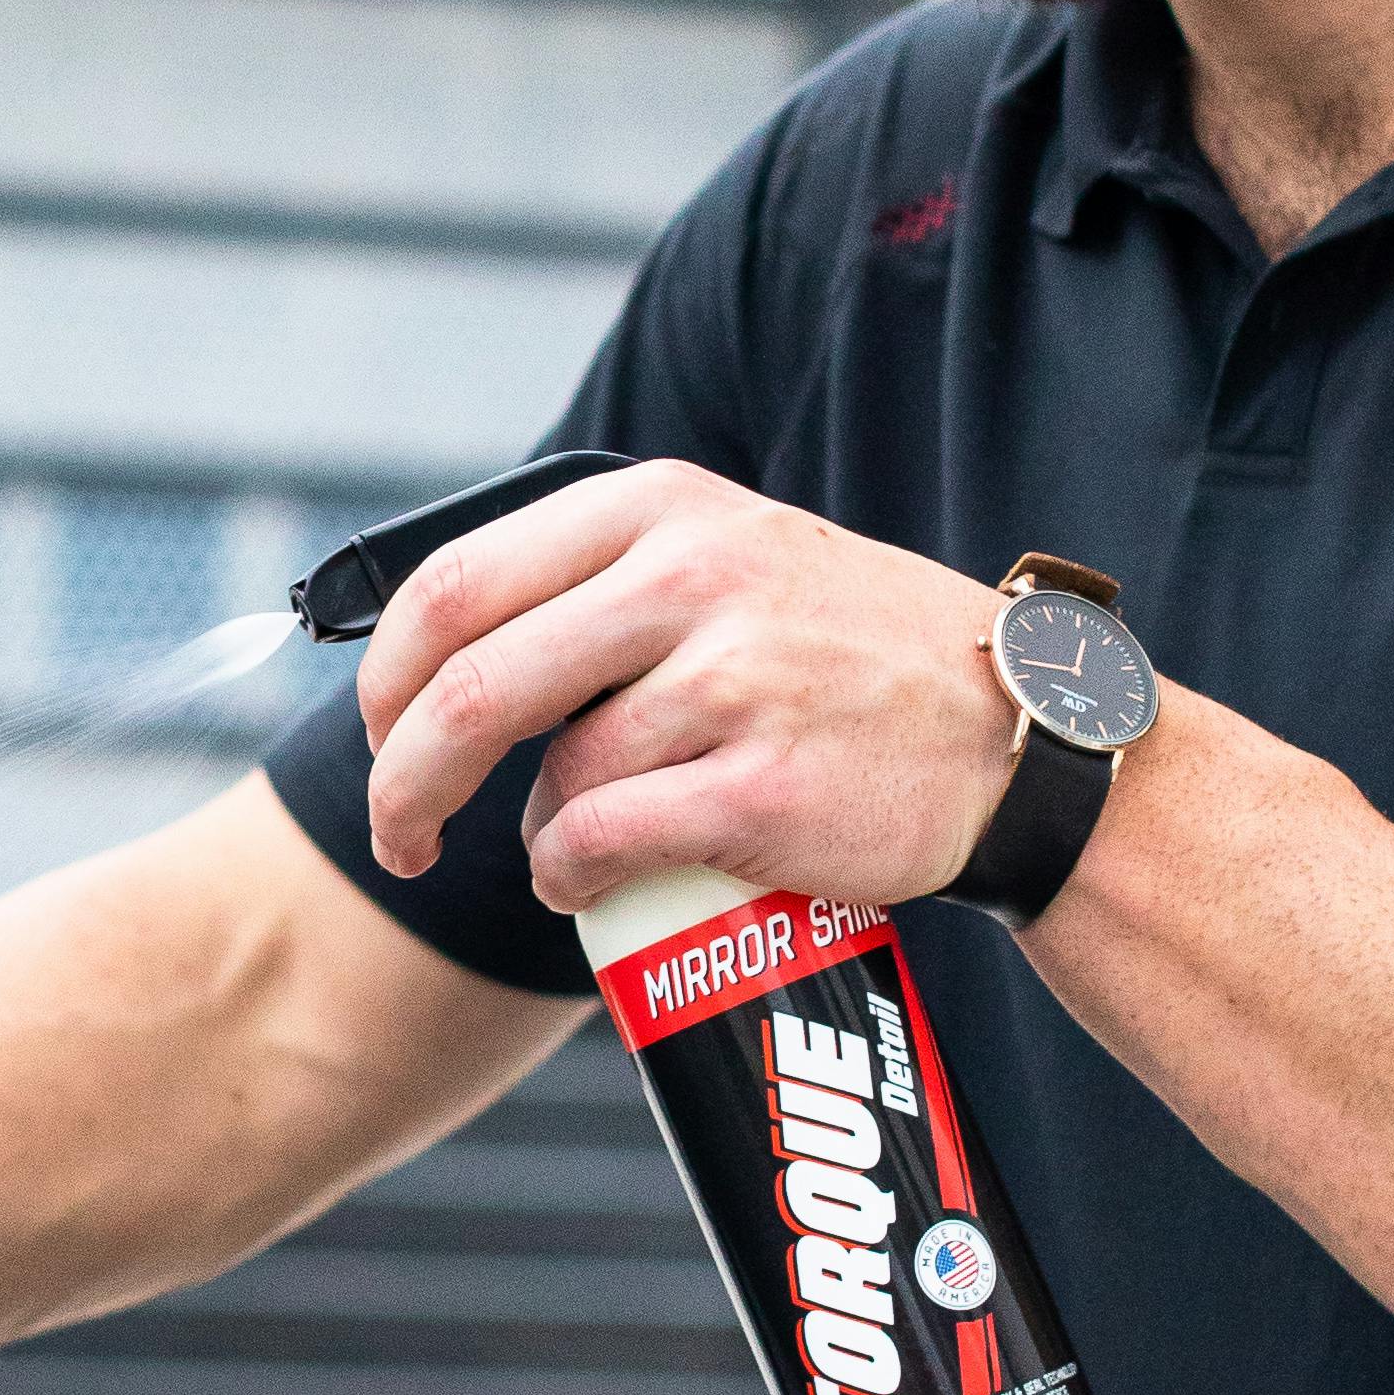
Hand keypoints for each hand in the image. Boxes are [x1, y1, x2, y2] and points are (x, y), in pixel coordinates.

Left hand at [354, 459, 1017, 930]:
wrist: (1013, 735)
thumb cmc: (848, 658)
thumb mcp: (731, 558)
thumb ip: (604, 579)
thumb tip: (440, 654)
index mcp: (661, 509)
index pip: (457, 583)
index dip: (387, 676)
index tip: (380, 733)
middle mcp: (692, 575)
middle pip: (472, 685)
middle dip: (403, 778)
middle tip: (400, 834)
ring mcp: (733, 679)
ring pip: (549, 774)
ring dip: (527, 837)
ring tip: (565, 855)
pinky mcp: (763, 785)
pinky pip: (603, 843)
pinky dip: (569, 879)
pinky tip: (587, 886)